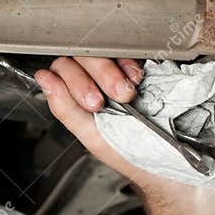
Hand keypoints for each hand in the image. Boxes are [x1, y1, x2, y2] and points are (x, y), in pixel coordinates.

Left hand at [35, 56, 171, 187]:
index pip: (63, 69)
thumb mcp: (92, 135)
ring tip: (127, 94)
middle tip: (111, 100)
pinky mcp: (137, 68)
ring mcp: (116, 72)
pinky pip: (128, 52)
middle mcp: (95, 82)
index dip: (74, 81)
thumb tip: (44, 77)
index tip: (93, 103)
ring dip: (112, 71)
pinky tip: (136, 81)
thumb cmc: (130, 153)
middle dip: (96, 76)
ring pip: (101, 51)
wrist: (171, 162)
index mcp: (79, 97)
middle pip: (82, 56)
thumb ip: (65, 107)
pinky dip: (131, 65)